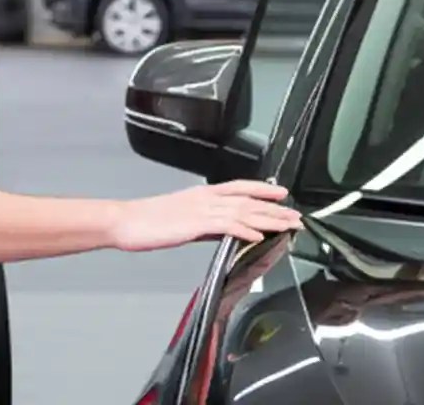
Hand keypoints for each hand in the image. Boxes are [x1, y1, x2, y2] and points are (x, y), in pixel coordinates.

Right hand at [111, 180, 303, 251]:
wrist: (127, 222)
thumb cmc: (151, 221)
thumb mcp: (185, 219)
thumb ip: (208, 223)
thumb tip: (229, 231)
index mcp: (204, 194)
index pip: (241, 187)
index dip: (263, 189)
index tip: (282, 193)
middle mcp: (206, 198)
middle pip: (248, 200)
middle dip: (275, 209)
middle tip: (296, 216)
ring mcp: (201, 209)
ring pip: (243, 212)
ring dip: (268, 219)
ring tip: (287, 226)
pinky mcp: (195, 224)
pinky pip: (226, 226)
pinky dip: (245, 230)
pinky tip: (259, 236)